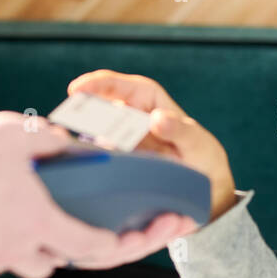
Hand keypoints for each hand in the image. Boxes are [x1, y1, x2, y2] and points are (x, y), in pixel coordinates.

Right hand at [0, 112, 199, 277]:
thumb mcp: (16, 133)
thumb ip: (50, 141)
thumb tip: (70, 143)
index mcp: (39, 223)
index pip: (89, 246)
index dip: (110, 245)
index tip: (121, 241)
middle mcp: (13, 251)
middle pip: (50, 262)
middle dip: (57, 247)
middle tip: (54, 225)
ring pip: (9, 262)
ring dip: (16, 246)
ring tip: (7, 216)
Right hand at [67, 70, 236, 221]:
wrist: (207, 193)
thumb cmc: (203, 159)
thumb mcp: (199, 144)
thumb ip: (181, 130)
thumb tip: (156, 118)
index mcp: (154, 106)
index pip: (127, 89)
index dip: (102, 84)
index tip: (79, 88)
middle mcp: (136, 121)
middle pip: (107, 109)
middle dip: (87, 109)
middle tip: (69, 115)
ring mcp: (128, 144)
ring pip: (102, 133)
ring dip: (89, 135)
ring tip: (81, 141)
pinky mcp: (125, 164)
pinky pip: (107, 157)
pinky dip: (97, 157)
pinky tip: (90, 161)